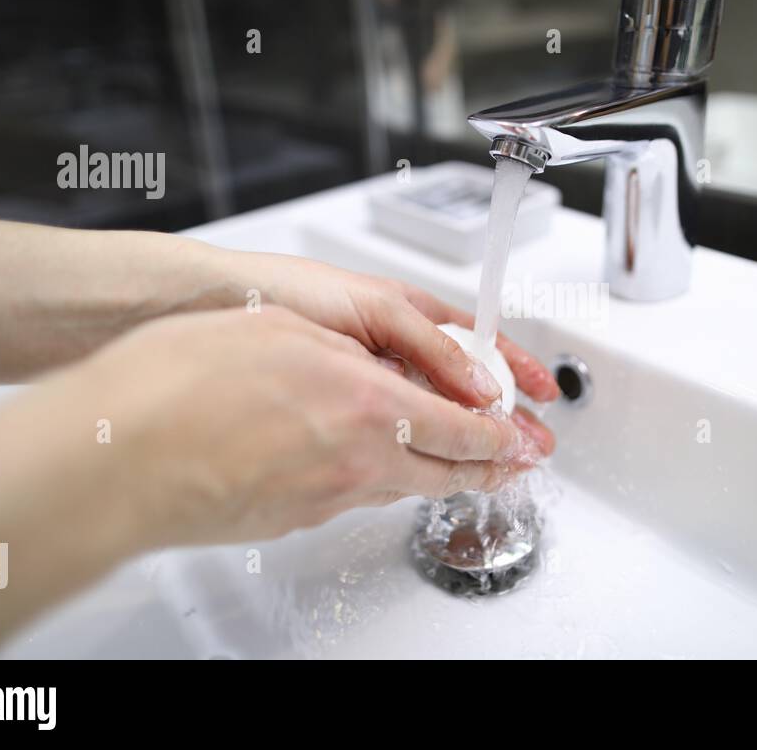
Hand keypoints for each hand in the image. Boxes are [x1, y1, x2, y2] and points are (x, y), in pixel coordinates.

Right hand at [71, 306, 543, 547]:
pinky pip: (352, 499)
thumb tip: (374, 366)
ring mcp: (325, 497)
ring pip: (403, 489)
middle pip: (448, 472)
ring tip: (459, 466)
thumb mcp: (280, 331)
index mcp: (369, 403)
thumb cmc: (179, 384)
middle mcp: (359, 459)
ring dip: (438, 475)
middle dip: (492, 466)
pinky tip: (372, 470)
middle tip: (519, 462)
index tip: (525, 435)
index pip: (464, 425)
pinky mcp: (291, 519)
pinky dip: (379, 483)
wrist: (113, 457)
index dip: (503, 433)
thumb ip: (344, 351)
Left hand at [213, 250, 558, 450]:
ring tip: (494, 463)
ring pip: (431, 412)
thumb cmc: (286, 290)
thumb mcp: (376, 309)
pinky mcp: (338, 403)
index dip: (516, 371)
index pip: (480, 345)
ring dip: (466, 436)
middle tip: (533, 447)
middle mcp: (393, 349)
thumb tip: (481, 387)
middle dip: (503, 417)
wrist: (212, 307)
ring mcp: (367, 378)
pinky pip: (392, 428)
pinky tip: (429, 465)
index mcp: (410, 315)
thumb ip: (431, 346)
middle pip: (463, 387)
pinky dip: (416, 445)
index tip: (544, 398)